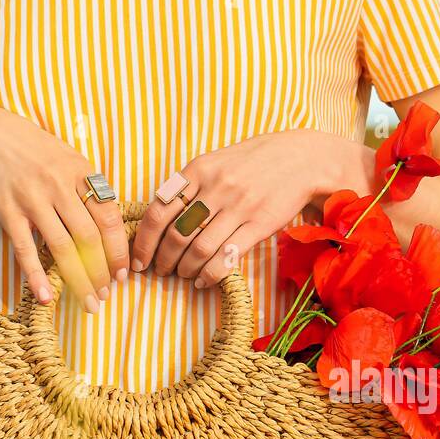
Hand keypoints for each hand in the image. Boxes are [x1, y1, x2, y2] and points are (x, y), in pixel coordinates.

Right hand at [0, 105, 128, 311]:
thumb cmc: (32, 148)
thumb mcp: (68, 158)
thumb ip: (88, 187)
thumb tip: (112, 225)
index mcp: (81, 172)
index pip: (109, 218)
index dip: (118, 250)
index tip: (123, 274)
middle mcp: (59, 185)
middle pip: (89, 238)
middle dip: (101, 272)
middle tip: (107, 296)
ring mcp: (33, 198)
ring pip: (63, 248)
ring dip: (78, 280)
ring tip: (89, 303)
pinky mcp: (8, 209)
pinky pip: (25, 248)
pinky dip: (36, 275)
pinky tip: (46, 296)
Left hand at [130, 130, 371, 288]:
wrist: (301, 158)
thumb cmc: (254, 161)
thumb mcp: (216, 161)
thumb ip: (190, 185)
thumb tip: (162, 217)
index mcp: (198, 170)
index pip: (158, 212)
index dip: (144, 242)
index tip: (138, 260)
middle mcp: (215, 188)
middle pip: (176, 235)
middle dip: (162, 260)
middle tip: (159, 271)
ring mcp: (239, 207)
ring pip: (199, 249)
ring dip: (185, 269)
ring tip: (183, 274)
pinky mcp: (260, 225)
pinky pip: (227, 256)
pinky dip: (210, 274)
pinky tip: (203, 280)